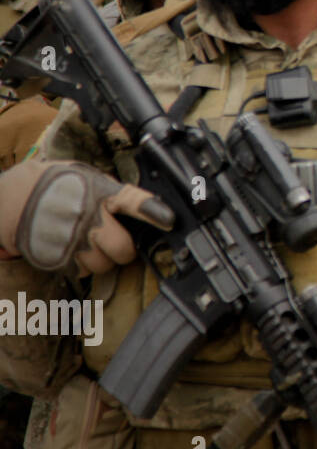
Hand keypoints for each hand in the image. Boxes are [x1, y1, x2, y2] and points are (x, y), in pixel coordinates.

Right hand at [0, 160, 173, 275]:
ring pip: (104, 265)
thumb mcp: (86, 176)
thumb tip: (142, 205)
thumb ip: (113, 191)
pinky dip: (82, 265)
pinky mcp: (58, 259)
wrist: (10, 199)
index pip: (132, 202)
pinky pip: (83, 272)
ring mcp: (73, 242)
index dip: (152, 212)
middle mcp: (89, 219)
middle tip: (116, 239)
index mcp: (100, 193)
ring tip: (88, 241)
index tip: (169, 220)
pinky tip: (73, 249)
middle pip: (124, 249)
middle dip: (124, 248)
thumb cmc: (54, 184)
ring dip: (101, 258)